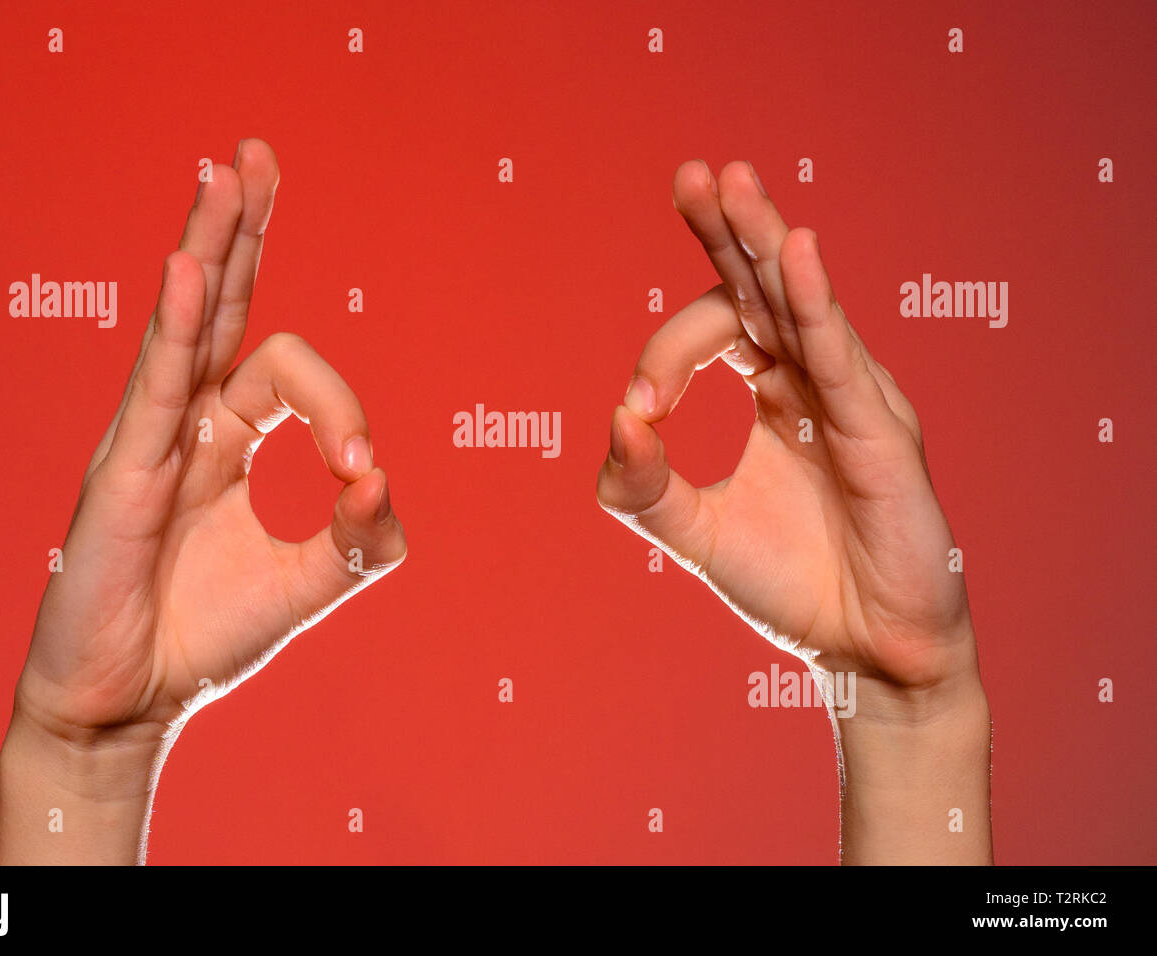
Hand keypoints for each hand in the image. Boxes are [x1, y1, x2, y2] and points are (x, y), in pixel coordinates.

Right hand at [9, 138, 405, 766]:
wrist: (131, 703)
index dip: (340, 405)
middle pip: (217, 303)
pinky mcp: (121, 472)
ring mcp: (149, 438)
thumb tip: (384, 477)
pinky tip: (188, 267)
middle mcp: (187, 420)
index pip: (286, 368)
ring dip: (208, 245)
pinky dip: (173, 325)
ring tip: (224, 171)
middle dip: (240, 228)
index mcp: (230, 435)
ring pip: (182, 322)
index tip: (361, 467)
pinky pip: (153, 384)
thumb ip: (364, 533)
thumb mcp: (314, 579)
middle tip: (255, 154)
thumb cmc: (209, 632)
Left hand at [598, 159, 978, 710]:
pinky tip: (793, 254)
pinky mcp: (881, 433)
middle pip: (765, 286)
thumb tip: (614, 422)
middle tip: (695, 174)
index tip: (642, 407)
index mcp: (774, 390)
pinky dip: (816, 306)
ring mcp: (852, 398)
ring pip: (803, 303)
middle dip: (728, 230)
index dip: (666, 354)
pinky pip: (841, 358)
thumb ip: (642, 485)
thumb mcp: (695, 532)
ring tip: (731, 182)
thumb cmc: (793, 585)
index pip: (717, 328)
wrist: (866, 653)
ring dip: (764, 242)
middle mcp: (815, 380)